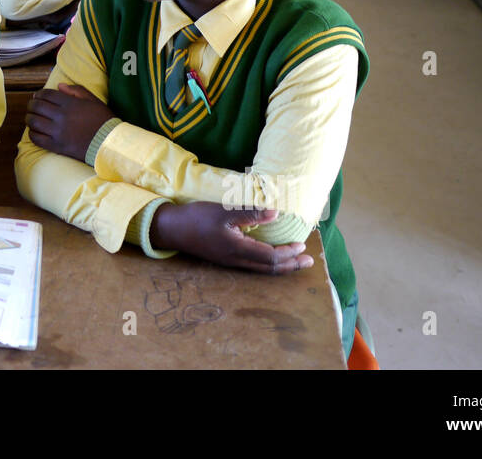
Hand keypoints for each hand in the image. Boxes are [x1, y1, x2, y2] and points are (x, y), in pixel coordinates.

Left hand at [26, 83, 113, 161]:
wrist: (108, 143)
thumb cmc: (103, 120)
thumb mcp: (93, 100)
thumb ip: (76, 90)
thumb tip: (59, 85)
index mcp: (69, 103)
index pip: (46, 95)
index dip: (39, 94)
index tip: (37, 96)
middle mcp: (60, 116)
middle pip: (37, 107)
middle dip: (31, 105)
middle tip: (32, 107)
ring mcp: (57, 132)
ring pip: (34, 122)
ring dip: (29, 118)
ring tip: (31, 118)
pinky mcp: (56, 146)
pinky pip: (36, 139)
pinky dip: (32, 134)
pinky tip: (34, 132)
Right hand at [150, 201, 311, 273]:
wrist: (172, 229)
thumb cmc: (197, 218)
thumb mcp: (224, 212)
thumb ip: (250, 213)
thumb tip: (276, 213)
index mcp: (238, 250)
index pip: (270, 257)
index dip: (289, 253)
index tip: (302, 245)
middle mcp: (236, 260)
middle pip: (269, 269)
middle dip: (290, 265)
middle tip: (308, 261)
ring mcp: (230, 261)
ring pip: (261, 269)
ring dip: (281, 265)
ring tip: (294, 260)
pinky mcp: (225, 258)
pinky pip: (253, 265)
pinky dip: (268, 262)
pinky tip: (270, 254)